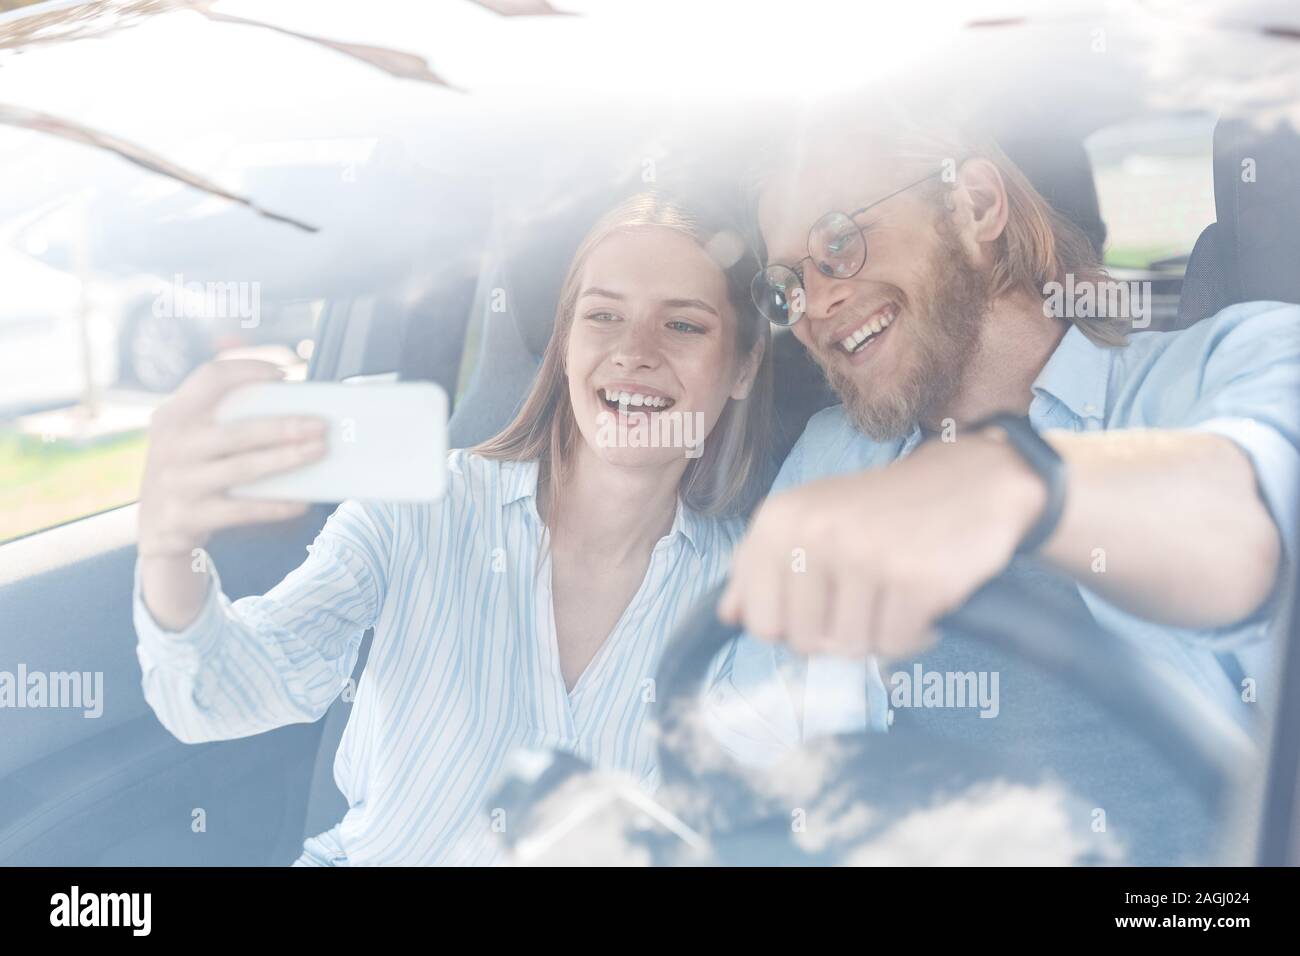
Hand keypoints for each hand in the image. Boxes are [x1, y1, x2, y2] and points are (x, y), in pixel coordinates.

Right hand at [138, 359, 327, 559]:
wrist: (155, 530)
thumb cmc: (191, 472)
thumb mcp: (190, 438)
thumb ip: (223, 415)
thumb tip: (288, 399)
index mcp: (173, 415)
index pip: (210, 378)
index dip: (248, 370)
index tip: (283, 373)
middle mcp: (171, 445)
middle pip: (236, 430)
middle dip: (283, 426)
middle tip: (320, 426)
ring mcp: (177, 482)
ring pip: (243, 469)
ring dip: (287, 460)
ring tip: (319, 452)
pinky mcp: (187, 517)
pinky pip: (243, 510)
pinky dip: (276, 506)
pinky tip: (302, 502)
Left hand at [717, 434, 1045, 658]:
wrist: (972, 481)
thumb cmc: (883, 509)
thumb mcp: (812, 519)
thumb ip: (762, 566)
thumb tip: (728, 616)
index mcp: (780, 520)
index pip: (759, 622)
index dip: (792, 627)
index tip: (820, 602)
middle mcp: (816, 534)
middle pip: (805, 642)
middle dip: (837, 634)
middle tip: (866, 598)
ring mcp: (866, 556)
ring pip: (851, 647)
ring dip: (878, 633)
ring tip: (894, 593)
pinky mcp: (915, 580)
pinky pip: (895, 644)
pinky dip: (912, 634)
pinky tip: (922, 599)